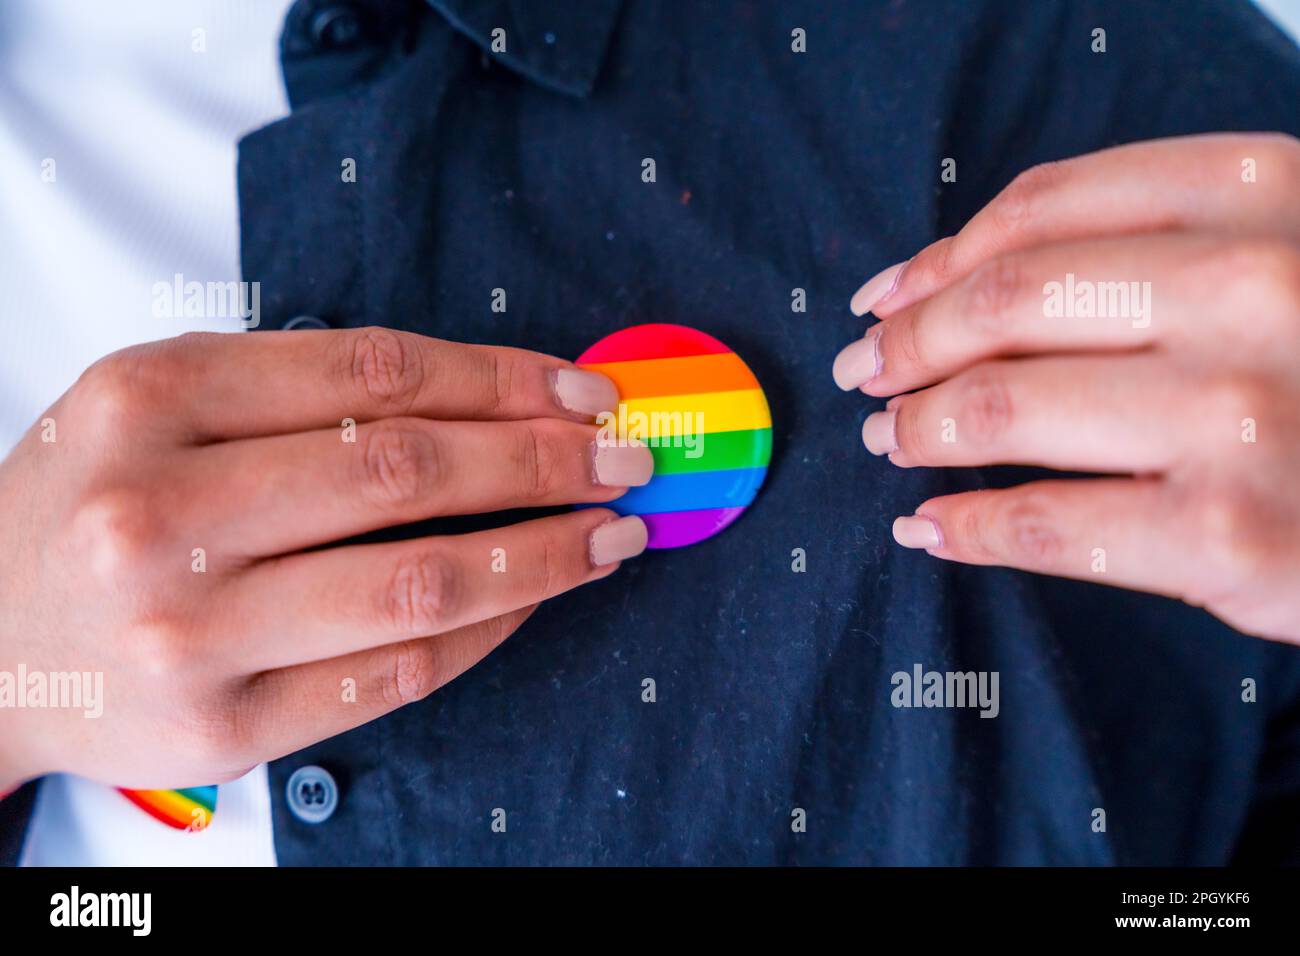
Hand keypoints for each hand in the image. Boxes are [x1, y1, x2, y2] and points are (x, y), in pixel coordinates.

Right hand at [0, 328, 651, 790]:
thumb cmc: (93, 504)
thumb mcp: (160, 403)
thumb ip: (305, 387)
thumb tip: (494, 397)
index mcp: (149, 398)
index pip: (376, 373)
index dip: (504, 379)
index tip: (583, 393)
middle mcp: (161, 515)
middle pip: (407, 472)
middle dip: (542, 461)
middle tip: (624, 458)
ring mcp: (190, 633)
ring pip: (419, 582)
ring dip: (543, 554)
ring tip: (610, 533)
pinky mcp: (223, 729)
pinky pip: (397, 674)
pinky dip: (488, 629)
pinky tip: (534, 596)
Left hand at [833, 133, 1299, 644]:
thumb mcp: (1279, 255)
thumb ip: (1135, 245)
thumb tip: (939, 276)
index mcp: (1263, 194)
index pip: (1040, 213)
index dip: (936, 259)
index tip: (886, 297)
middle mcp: (1255, 288)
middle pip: (1006, 305)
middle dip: (908, 344)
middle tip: (867, 374)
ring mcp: (1240, 415)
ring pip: (1007, 408)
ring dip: (919, 428)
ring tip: (889, 441)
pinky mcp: (1230, 536)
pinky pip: (1045, 524)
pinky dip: (965, 527)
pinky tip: (928, 526)